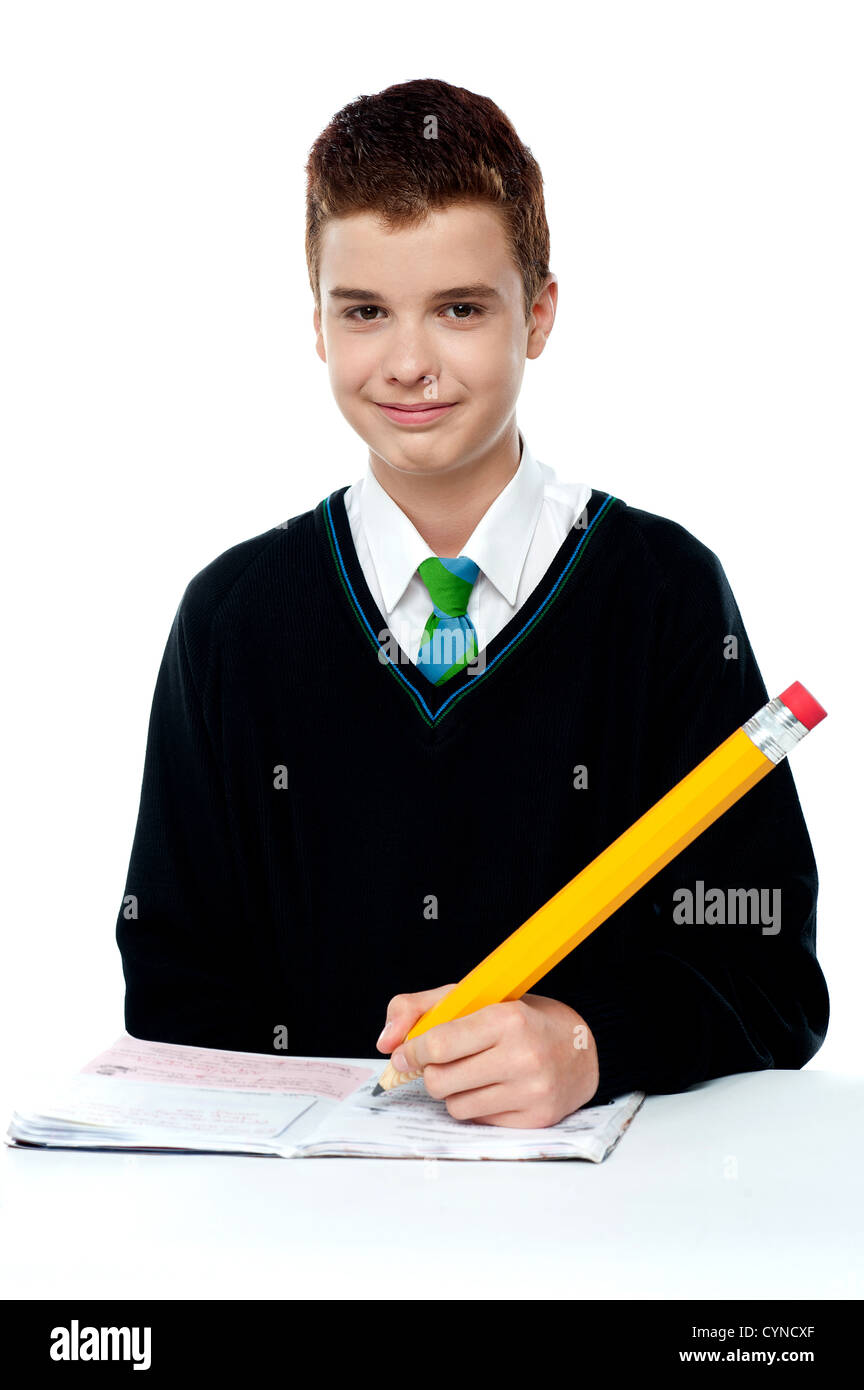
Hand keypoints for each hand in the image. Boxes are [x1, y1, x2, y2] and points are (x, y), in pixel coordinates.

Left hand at [376, 985, 599, 1127]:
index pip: (438, 1045)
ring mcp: (531, 1092)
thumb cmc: (518, 1018)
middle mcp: (522, 1056)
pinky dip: (476, 1106)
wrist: (580, 1049)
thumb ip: (419, 1009)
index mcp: (506, 1018)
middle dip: (432, 1072)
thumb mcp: (471, 997)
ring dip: (454, 1091)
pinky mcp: (535, 1120)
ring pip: (455, 1106)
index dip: (412, 1052)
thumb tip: (385, 1043)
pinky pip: (478, 1121)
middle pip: (440, 1081)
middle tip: (443, 1062)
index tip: (405, 1054)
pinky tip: (494, 1088)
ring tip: (473, 1072)